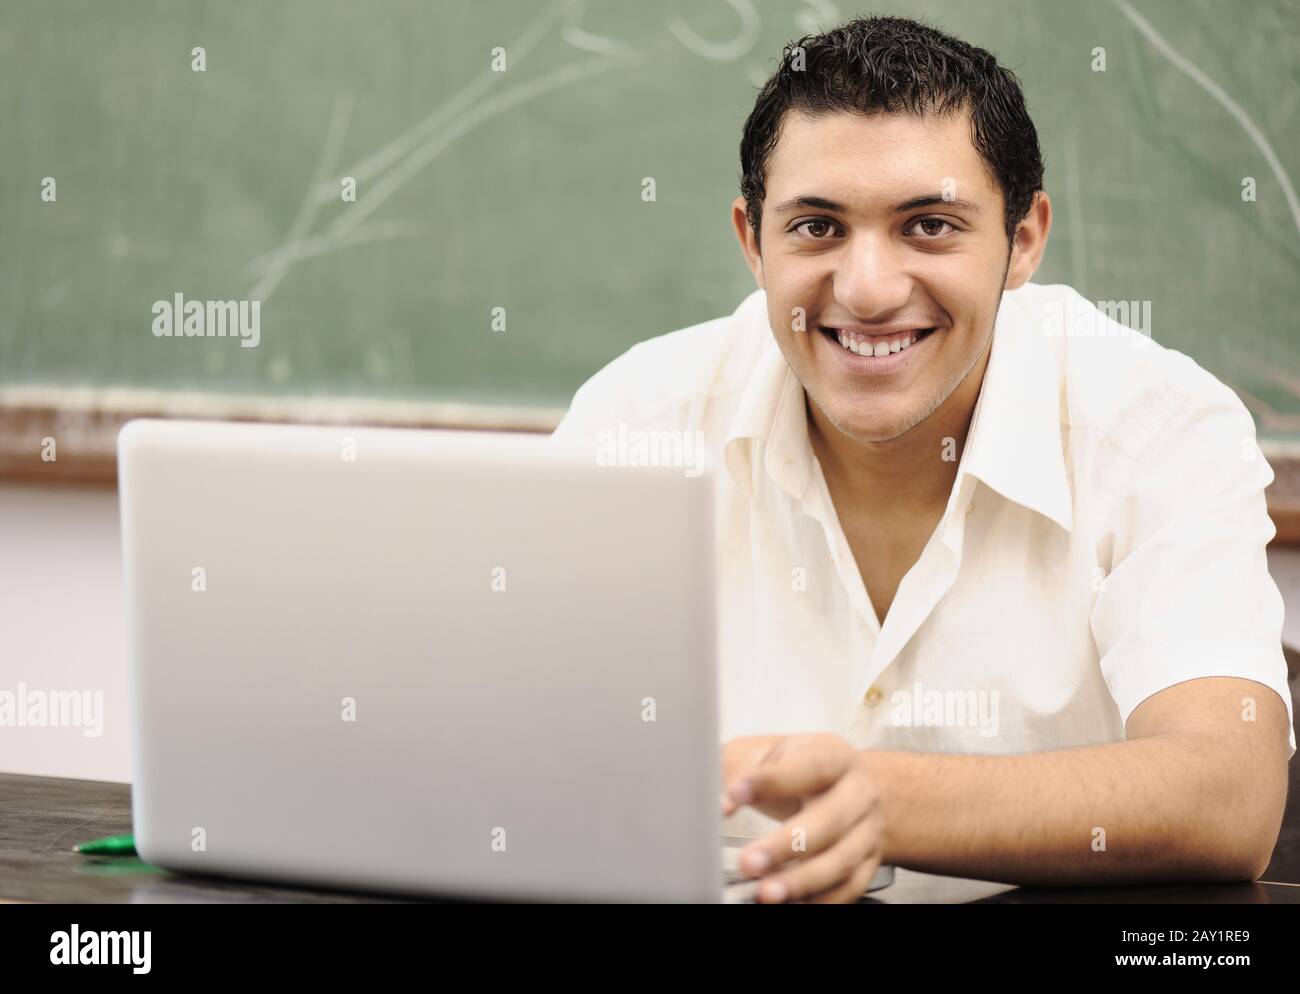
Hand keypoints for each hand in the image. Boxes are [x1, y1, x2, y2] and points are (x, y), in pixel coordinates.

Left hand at [721, 733, 884, 902]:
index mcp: (834, 757)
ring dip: (802, 881)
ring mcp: (868, 829)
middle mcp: (858, 793)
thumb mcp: (776, 753)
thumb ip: (747, 770)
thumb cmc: (806, 769)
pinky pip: (850, 887)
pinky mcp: (869, 861)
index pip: (807, 766)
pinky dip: (822, 899)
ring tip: (766, 892)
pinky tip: (792, 902)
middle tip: (748, 862)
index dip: (770, 782)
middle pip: (829, 819)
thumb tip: (723, 800)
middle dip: (786, 844)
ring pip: (842, 859)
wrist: (852, 784)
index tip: (732, 796)